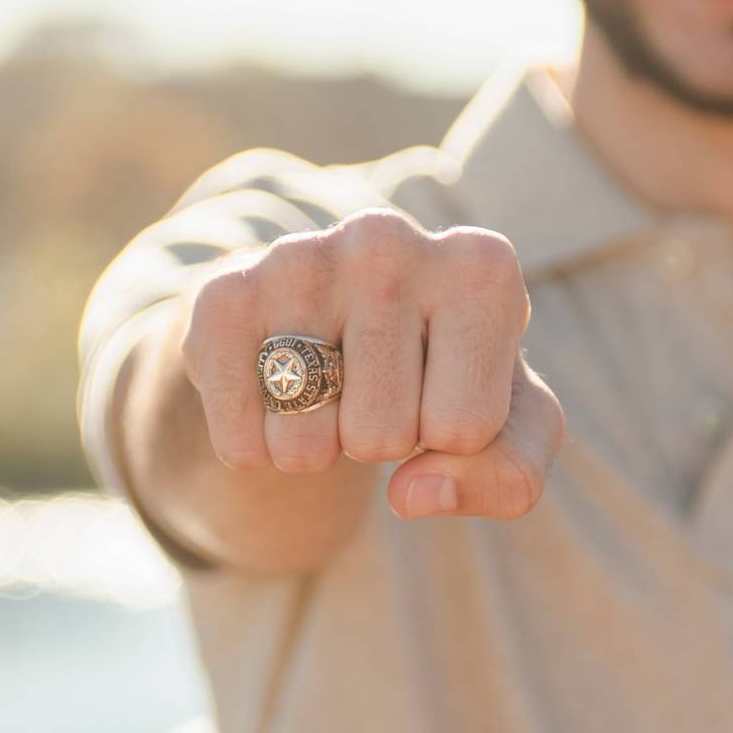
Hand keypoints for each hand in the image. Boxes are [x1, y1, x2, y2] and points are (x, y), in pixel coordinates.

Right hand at [178, 208, 565, 520]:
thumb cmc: (444, 377)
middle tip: (376, 390)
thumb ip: (509, 475)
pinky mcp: (224, 295)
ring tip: (330, 388)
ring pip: (308, 442)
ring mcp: (299, 259)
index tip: (443, 387)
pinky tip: (274, 398)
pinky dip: (256, 451)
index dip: (451, 440)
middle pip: (383, 434)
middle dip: (380, 441)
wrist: (335, 324)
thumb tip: (413, 492)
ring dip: (317, 448)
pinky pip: (240, 439)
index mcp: (479, 267)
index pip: (465, 428)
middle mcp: (387, 240)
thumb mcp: (508, 428)